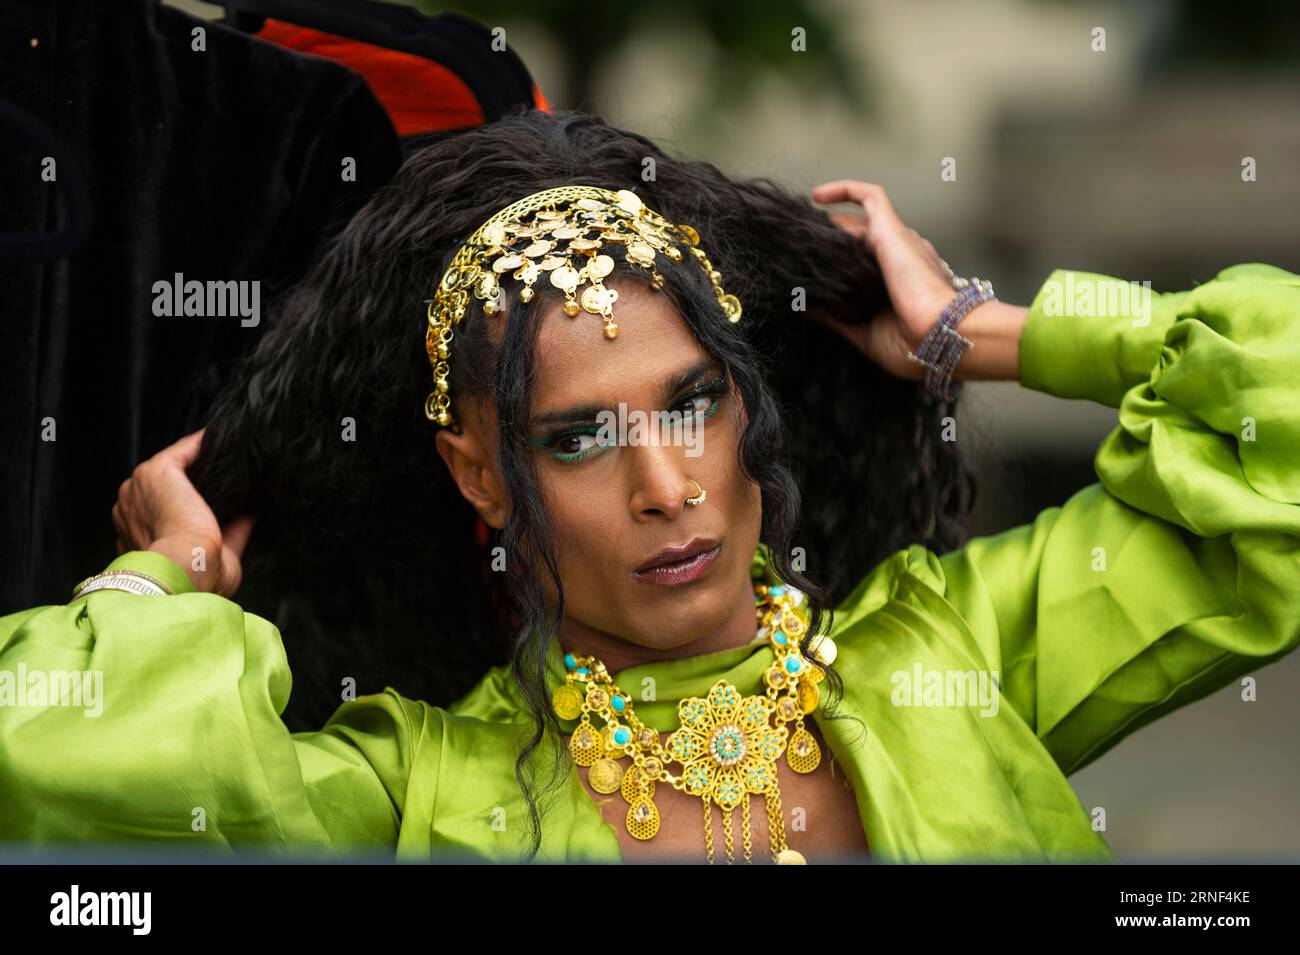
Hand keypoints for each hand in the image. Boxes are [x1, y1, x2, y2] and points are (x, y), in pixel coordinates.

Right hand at [112, 429, 256, 596]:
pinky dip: (203, 443)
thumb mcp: (219, 555)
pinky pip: (181, 450)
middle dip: (196, 477)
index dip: (190, 499)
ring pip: (173, 464)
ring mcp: (138, 489)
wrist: (187, 570)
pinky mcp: (154, 472)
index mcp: (136, 532)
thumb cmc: (198, 577)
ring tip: (232, 455)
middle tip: (231, 473)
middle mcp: (129, 509)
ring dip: (201, 458)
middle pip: (165, 484)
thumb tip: (252, 514)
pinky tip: (225, 441)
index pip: (162, 507)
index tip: (217, 494)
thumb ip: (233, 531)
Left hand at [809, 179, 959, 377]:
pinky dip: (844, 190)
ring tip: (801, 230)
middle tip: (798, 251)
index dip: (837, 262)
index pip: (861, 263)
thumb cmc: (914, 346)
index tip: (811, 268)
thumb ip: (836, 319)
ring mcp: (898, 242)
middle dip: (829, 244)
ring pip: (859, 220)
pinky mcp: (893, 230)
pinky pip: (870, 196)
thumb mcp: (864, 334)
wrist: (941, 337)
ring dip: (830, 225)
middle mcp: (900, 258)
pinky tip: (817, 196)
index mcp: (898, 283)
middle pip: (857, 240)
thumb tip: (807, 309)